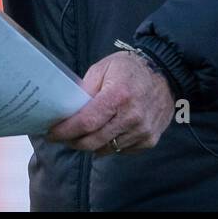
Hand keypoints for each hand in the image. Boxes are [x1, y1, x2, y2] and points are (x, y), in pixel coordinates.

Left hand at [46, 51, 175, 154]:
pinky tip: (106, 132)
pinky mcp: (149, 140)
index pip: (87, 122)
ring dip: (91, 145)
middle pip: (93, 141)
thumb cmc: (130, 69)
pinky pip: (121, 150)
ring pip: (106, 149)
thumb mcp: (103, 68)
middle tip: (62, 137)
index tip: (51, 134)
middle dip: (73, 141)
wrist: (166, 75)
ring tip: (83, 134)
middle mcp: (132, 116)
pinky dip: (109, 145)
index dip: (66, 131)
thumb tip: (67, 110)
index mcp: (118, 95)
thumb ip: (85, 89)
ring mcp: (143, 131)